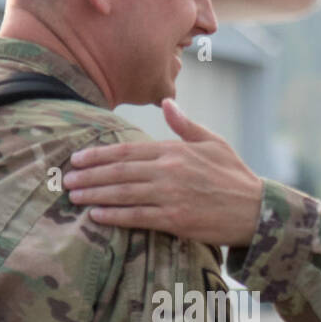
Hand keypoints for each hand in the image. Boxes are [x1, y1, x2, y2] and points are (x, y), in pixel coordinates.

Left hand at [64, 99, 263, 247]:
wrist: (255, 210)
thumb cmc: (234, 176)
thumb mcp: (214, 142)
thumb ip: (186, 125)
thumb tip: (168, 102)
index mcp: (174, 151)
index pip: (128, 151)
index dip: (99, 154)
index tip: (77, 158)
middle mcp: (168, 171)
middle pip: (119, 172)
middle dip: (89, 175)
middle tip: (65, 179)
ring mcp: (170, 196)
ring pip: (123, 194)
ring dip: (94, 194)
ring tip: (73, 196)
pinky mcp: (175, 219)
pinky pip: (137, 217)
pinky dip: (114, 215)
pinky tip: (96, 215)